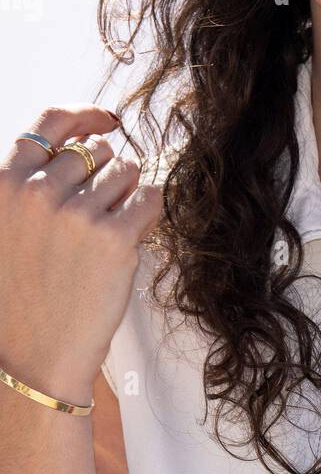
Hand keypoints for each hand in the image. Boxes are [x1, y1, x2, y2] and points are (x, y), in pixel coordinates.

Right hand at [0, 105, 163, 405]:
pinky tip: (132, 237)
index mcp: (3, 184)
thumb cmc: (20, 294)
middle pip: (97, 152)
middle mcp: (36, 192)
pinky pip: (152, 199)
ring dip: (128, 196)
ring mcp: (76, 214)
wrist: (31, 358)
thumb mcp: (5, 228)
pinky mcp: (114, 238)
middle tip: (99, 215)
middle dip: (106, 175)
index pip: (50, 122)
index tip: (107, 121)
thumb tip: (88, 142)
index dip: (85, 115)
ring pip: (127, 172)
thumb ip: (32, 184)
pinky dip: (149, 213)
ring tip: (107, 236)